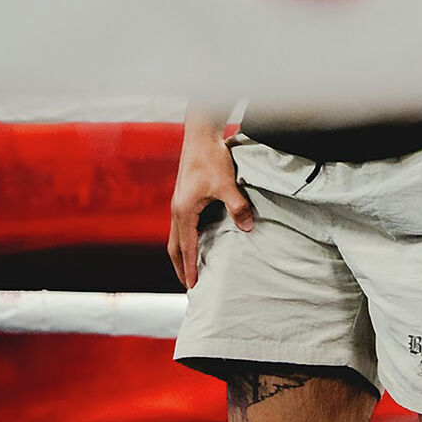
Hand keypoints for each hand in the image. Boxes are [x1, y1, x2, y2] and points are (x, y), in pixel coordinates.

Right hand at [168, 131, 253, 290]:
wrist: (200, 136)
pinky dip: (186, 238)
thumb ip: (237, 207)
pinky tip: (198, 239)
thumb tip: (247, 228)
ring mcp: (179, 203)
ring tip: (190, 267)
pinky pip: (182, 225)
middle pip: (174, 246)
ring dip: (182, 253)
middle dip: (180, 266)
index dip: (189, 267)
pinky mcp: (184, 196)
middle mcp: (177, 209)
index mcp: (184, 211)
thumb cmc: (211, 158)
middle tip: (188, 284)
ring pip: (176, 235)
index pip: (186, 247)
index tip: (192, 286)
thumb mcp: (227, 184)